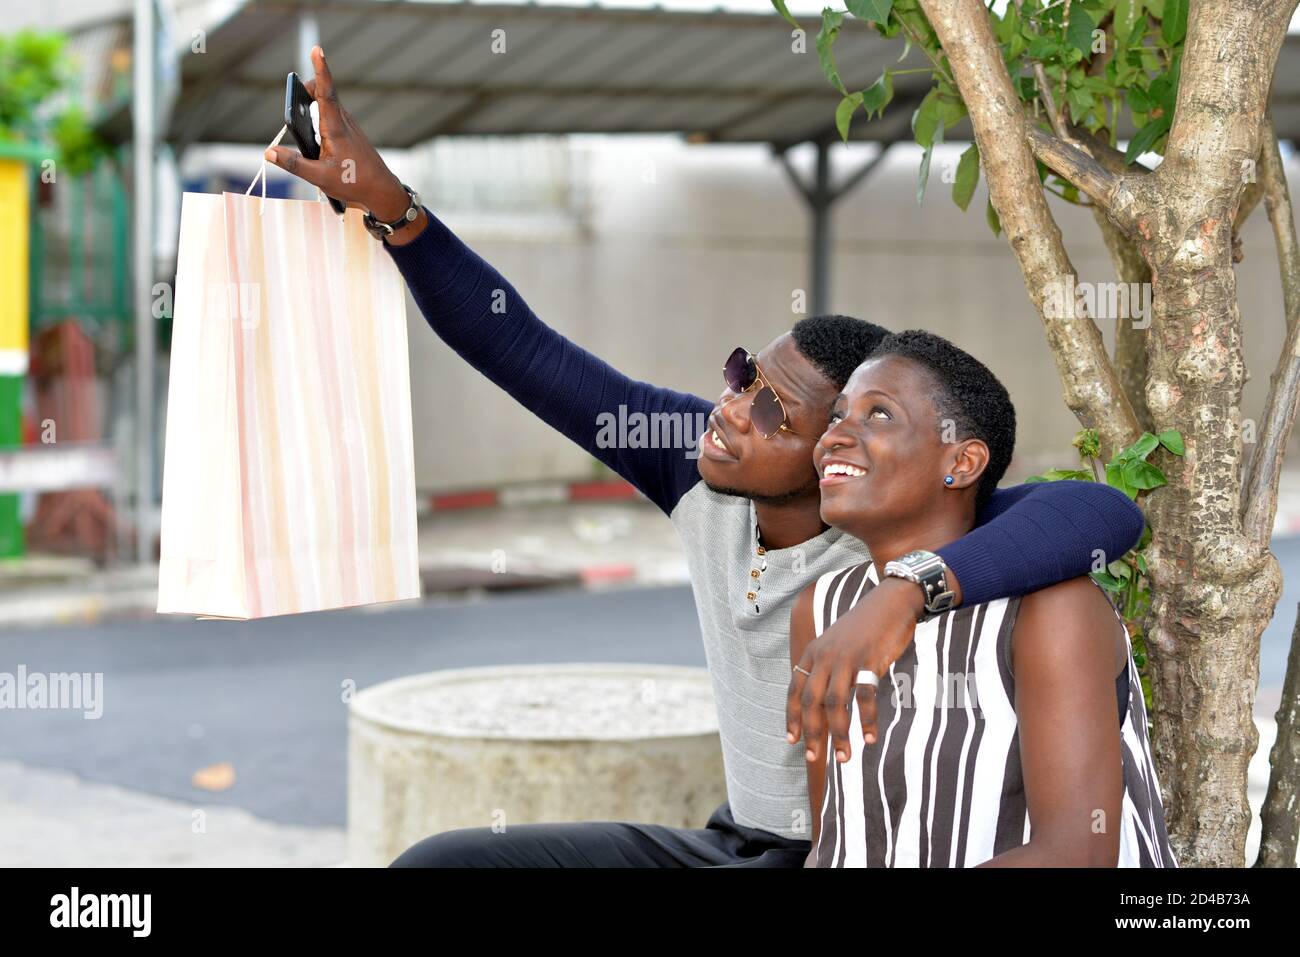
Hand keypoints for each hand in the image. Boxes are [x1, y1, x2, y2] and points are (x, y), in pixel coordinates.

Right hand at [264, 46, 420, 228]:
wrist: (382, 191)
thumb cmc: (354, 183)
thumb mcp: (319, 177)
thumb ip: (293, 164)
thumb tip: (270, 152)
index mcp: (336, 128)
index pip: (326, 93)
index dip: (321, 70)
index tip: (317, 50)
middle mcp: (343, 121)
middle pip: (323, 93)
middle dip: (306, 90)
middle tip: (295, 98)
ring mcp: (349, 126)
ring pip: (327, 105)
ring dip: (313, 105)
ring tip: (303, 121)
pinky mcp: (351, 132)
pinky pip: (332, 117)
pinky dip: (320, 120)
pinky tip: (318, 141)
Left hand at [785, 576, 923, 765]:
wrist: (890, 602)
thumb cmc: (864, 628)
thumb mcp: (836, 644)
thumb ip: (826, 668)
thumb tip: (822, 701)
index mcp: (813, 653)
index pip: (795, 690)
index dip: (792, 718)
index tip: (792, 741)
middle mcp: (825, 656)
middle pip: (812, 702)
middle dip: (812, 733)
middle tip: (814, 759)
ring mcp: (846, 658)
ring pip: (836, 703)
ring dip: (839, 734)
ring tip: (844, 757)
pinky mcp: (869, 660)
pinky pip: (864, 696)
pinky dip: (866, 719)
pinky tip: (869, 738)